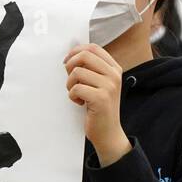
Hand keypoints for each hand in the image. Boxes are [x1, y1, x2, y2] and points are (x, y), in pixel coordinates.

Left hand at [65, 43, 129, 165]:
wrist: (108, 133)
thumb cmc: (99, 108)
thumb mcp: (100, 84)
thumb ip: (91, 69)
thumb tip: (71, 55)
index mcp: (114, 69)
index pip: (93, 48)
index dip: (76, 51)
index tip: (67, 62)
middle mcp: (114, 75)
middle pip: (84, 55)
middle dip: (70, 65)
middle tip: (70, 79)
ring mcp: (109, 86)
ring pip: (77, 72)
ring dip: (70, 84)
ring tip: (76, 94)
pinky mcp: (101, 98)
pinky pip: (76, 88)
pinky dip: (72, 96)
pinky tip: (80, 103)